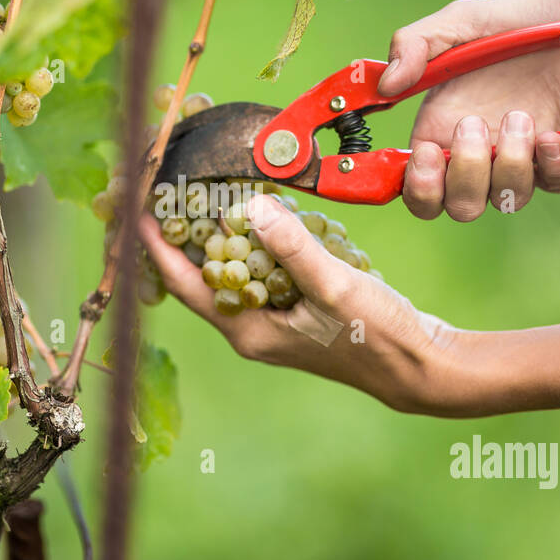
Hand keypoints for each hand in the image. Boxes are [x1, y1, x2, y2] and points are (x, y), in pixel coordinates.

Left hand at [138, 194, 482, 416]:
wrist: (421, 367)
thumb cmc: (379, 335)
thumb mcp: (334, 286)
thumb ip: (292, 248)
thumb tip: (252, 208)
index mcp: (249, 332)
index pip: (188, 284)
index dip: (159, 248)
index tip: (138, 210)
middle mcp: (254, 330)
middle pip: (205, 277)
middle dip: (187, 236)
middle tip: (172, 192)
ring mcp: (276, 322)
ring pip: (236, 272)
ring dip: (224, 236)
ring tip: (209, 194)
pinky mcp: (297, 312)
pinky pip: (265, 273)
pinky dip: (260, 244)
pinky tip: (267, 215)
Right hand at [377, 0, 559, 220]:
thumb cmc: (528, 17)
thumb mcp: (464, 19)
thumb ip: (417, 43)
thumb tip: (385, 85)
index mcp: (446, 127)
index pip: (420, 186)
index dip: (417, 187)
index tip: (424, 156)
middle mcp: (484, 152)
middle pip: (459, 206)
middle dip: (463, 177)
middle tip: (475, 126)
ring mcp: (527, 159)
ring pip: (506, 200)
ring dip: (510, 163)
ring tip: (522, 116)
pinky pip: (556, 184)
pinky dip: (553, 165)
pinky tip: (553, 135)